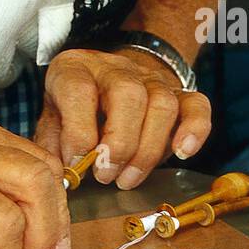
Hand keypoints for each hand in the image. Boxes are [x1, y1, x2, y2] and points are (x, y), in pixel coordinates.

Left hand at [34, 47, 211, 189]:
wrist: (105, 80)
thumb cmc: (74, 108)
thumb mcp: (51, 118)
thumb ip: (54, 143)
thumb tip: (65, 174)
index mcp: (75, 68)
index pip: (78, 89)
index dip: (78, 132)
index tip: (76, 164)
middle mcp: (114, 68)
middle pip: (128, 95)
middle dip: (119, 144)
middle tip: (105, 177)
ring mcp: (150, 79)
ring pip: (162, 104)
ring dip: (147, 151)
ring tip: (127, 180)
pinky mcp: (178, 93)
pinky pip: (196, 104)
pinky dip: (195, 130)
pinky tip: (182, 153)